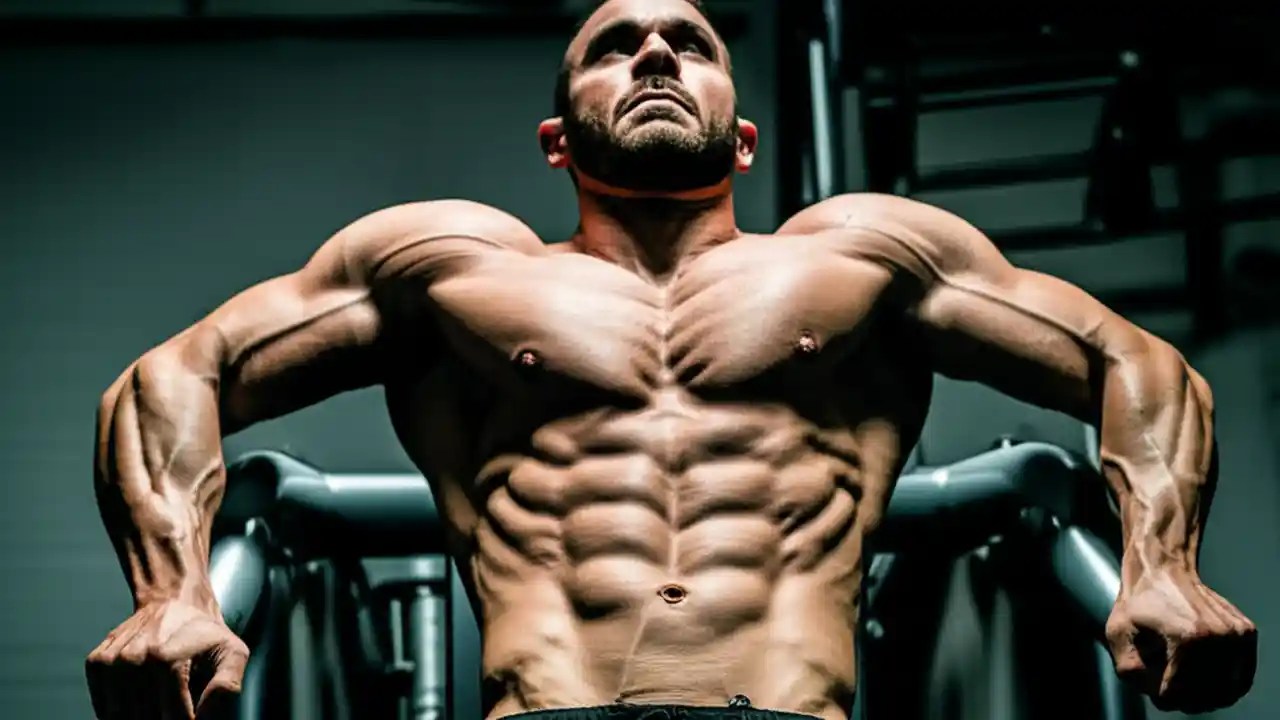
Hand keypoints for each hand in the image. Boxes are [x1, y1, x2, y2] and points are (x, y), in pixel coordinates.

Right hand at [86, 599, 248, 719]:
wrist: (174, 603)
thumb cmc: (207, 636)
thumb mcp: (232, 654)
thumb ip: (226, 685)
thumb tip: (206, 717)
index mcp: (166, 660)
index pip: (174, 719)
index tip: (195, 716)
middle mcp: (133, 660)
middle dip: (164, 719)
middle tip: (177, 707)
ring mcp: (111, 661)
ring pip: (120, 718)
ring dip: (143, 716)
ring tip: (163, 702)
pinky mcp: (96, 663)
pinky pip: (104, 708)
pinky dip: (122, 711)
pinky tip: (142, 696)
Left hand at [1105, 569, 1256, 713]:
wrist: (1164, 568)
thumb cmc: (1138, 600)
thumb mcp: (1118, 632)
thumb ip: (1129, 668)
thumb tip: (1153, 691)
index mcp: (1189, 638)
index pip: (1177, 693)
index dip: (1160, 695)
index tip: (1152, 684)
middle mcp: (1219, 638)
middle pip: (1205, 695)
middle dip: (1183, 698)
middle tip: (1168, 686)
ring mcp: (1237, 636)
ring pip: (1226, 690)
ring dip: (1205, 694)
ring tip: (1184, 681)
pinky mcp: (1247, 634)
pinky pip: (1241, 677)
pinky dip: (1225, 684)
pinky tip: (1204, 676)